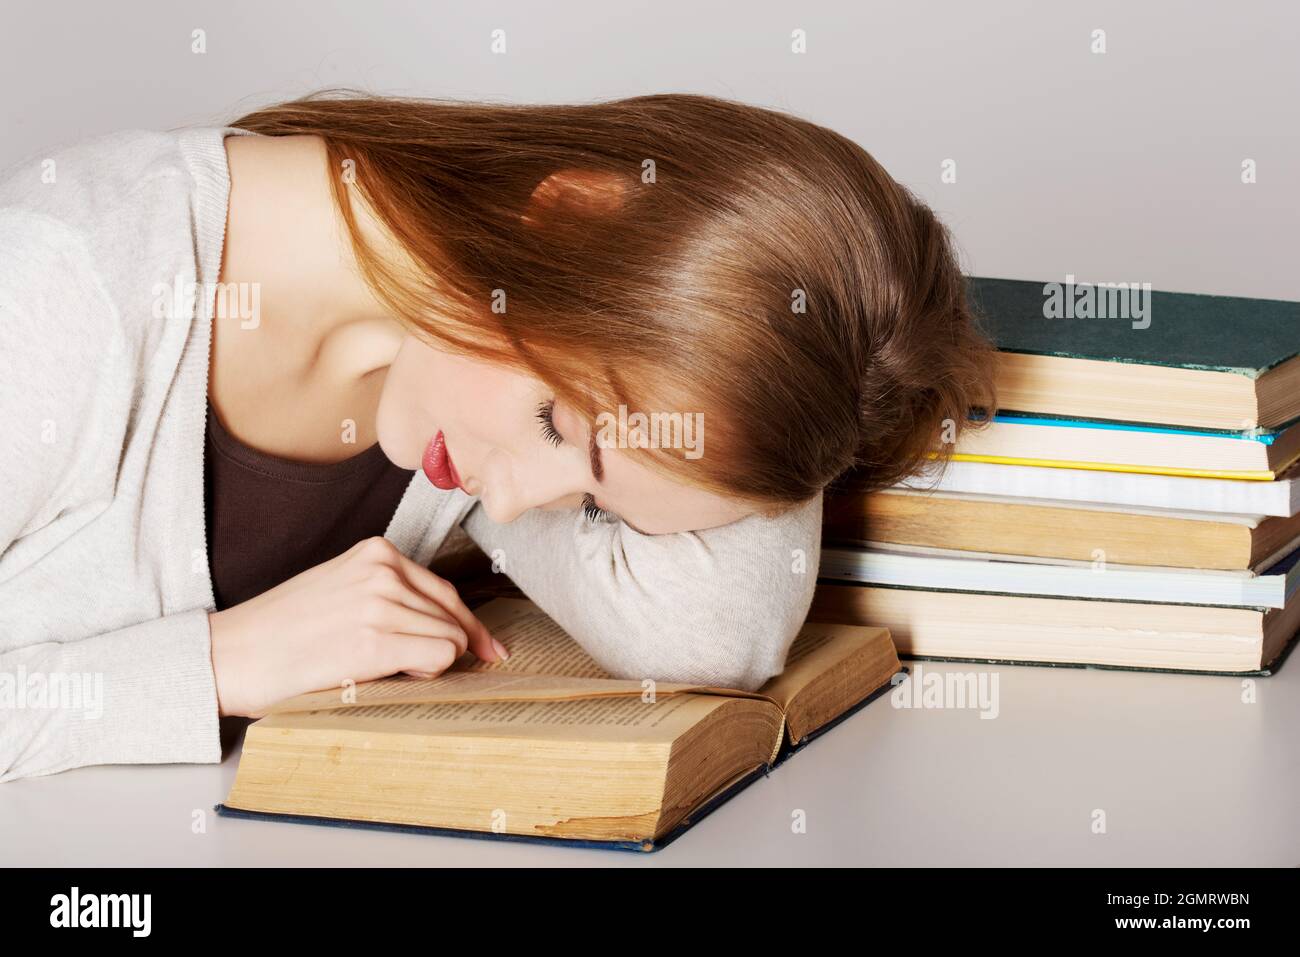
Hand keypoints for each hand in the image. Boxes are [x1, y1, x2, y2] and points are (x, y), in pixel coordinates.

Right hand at [208, 536, 505, 717]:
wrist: (230, 654)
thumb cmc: (281, 631)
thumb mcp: (340, 589)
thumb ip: (389, 596)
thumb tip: (447, 629)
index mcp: (375, 552)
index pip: (444, 589)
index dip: (467, 624)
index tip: (485, 647)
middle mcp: (383, 571)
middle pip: (452, 614)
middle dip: (452, 646)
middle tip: (432, 669)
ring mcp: (381, 604)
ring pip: (450, 638)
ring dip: (431, 663)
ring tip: (387, 670)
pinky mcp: (376, 642)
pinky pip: (438, 657)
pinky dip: (427, 673)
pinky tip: (394, 676)